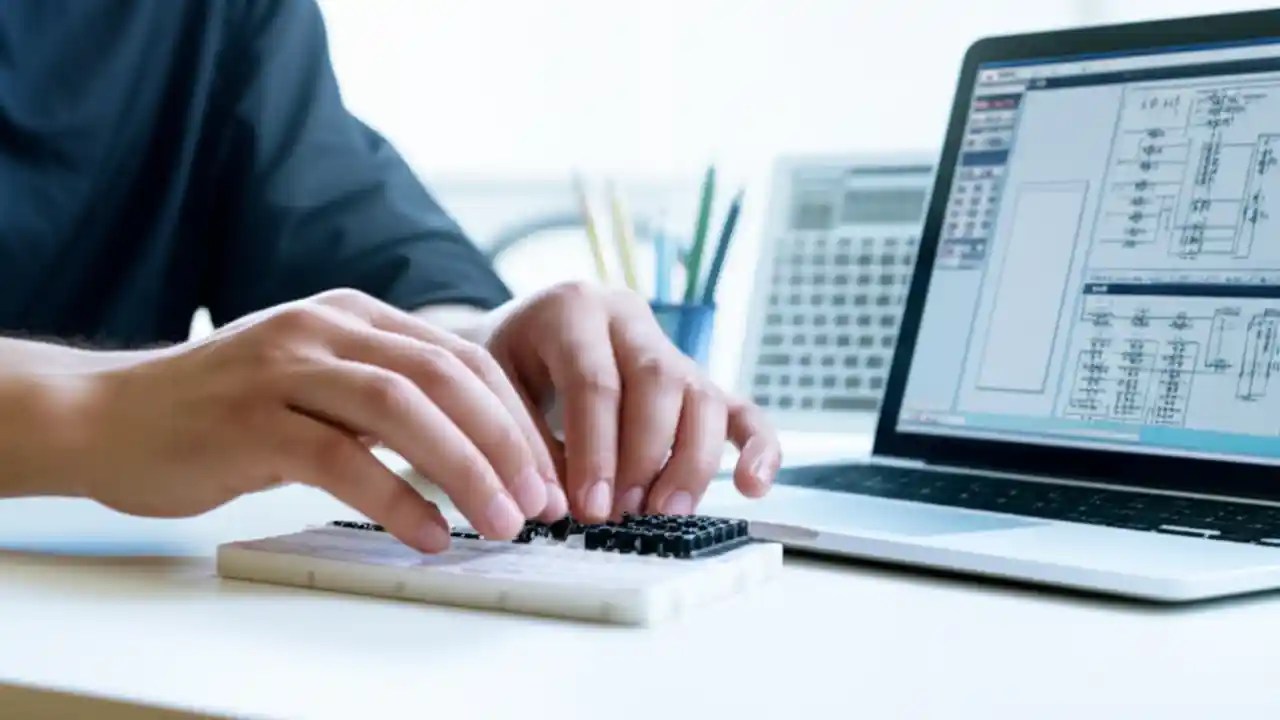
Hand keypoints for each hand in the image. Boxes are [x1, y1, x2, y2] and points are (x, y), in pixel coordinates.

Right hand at [74, 290, 564, 552]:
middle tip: (542, 501)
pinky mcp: (251, 420)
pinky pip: (342, 459)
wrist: (112, 413)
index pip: (462, 357)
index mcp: (355, 314)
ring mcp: (287, 369)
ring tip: (503, 520)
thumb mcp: (320, 379)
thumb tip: (479, 446)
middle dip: (507, 442)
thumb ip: (388, 395)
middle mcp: (326, 329)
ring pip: (404, 409)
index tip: (548, 471)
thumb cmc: (228, 407)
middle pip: (446, 376)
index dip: (516, 417)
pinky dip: (396, 499)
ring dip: (467, 468)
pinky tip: (429, 534)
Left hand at [485, 282, 780, 522]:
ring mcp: (669, 346)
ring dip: (690, 461)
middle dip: (645, 457)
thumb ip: (525, 442)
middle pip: (659, 382)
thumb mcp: (494, 390)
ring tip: (665, 513)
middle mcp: (628, 318)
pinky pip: (739, 408)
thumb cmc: (502, 368)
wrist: (515, 338)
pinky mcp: (697, 379)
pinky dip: (756, 447)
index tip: (589, 508)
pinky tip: (753, 487)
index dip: (596, 449)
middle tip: (622, 514)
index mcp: (573, 309)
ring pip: (702, 395)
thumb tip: (558, 505)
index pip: (597, 381)